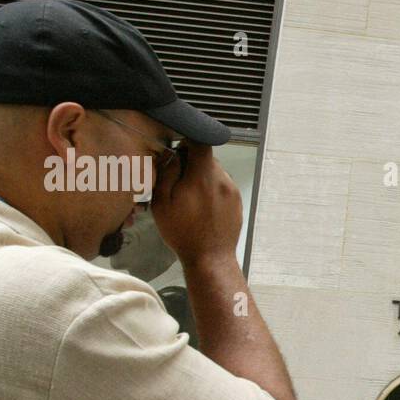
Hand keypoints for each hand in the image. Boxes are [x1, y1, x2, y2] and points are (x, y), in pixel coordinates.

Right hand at [150, 142, 243, 265]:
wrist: (210, 257)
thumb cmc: (182, 232)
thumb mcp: (162, 203)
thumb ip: (167, 174)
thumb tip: (173, 156)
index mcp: (202, 177)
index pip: (201, 142)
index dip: (188, 142)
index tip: (179, 152)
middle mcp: (222, 180)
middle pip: (208, 158)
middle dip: (193, 164)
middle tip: (180, 182)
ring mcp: (232, 190)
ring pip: (216, 172)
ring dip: (203, 178)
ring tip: (191, 198)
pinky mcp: (237, 201)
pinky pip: (223, 186)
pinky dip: (212, 190)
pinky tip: (203, 207)